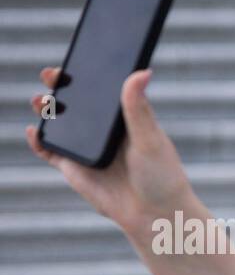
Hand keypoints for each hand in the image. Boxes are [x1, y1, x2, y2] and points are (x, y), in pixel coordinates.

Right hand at [25, 66, 195, 236]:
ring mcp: (86, 147)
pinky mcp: (74, 167)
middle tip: (51, 75)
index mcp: (124, 118)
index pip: (102, 88)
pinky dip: (37, 140)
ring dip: (46, 109)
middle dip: (60, 86)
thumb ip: (138, 107)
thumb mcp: (150, 139)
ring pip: (59, 122)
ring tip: (42, 101)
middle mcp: (103, 130)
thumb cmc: (162, 177)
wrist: (155, 216)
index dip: (86, 73)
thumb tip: (143, 70)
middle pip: (76, 101)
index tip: (76, 58)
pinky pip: (49, 150)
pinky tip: (34, 132)